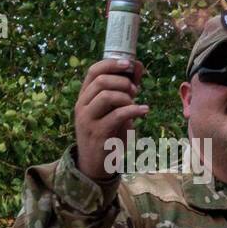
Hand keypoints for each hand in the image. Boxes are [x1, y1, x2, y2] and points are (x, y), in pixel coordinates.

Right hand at [74, 58, 147, 181]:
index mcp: (85, 96)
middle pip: (100, 81)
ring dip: (126, 96)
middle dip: (122, 81)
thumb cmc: (108, 133)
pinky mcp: (98, 133)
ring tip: (136, 102)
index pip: (93, 71)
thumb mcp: (116, 109)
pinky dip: (134, 110)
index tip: (129, 63)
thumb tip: (138, 65)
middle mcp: (82, 105)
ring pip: (106, 96)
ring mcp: (88, 119)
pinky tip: (145, 110)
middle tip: (136, 90)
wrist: (96, 163)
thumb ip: (125, 88)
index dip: (111, 63)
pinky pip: (116, 115)